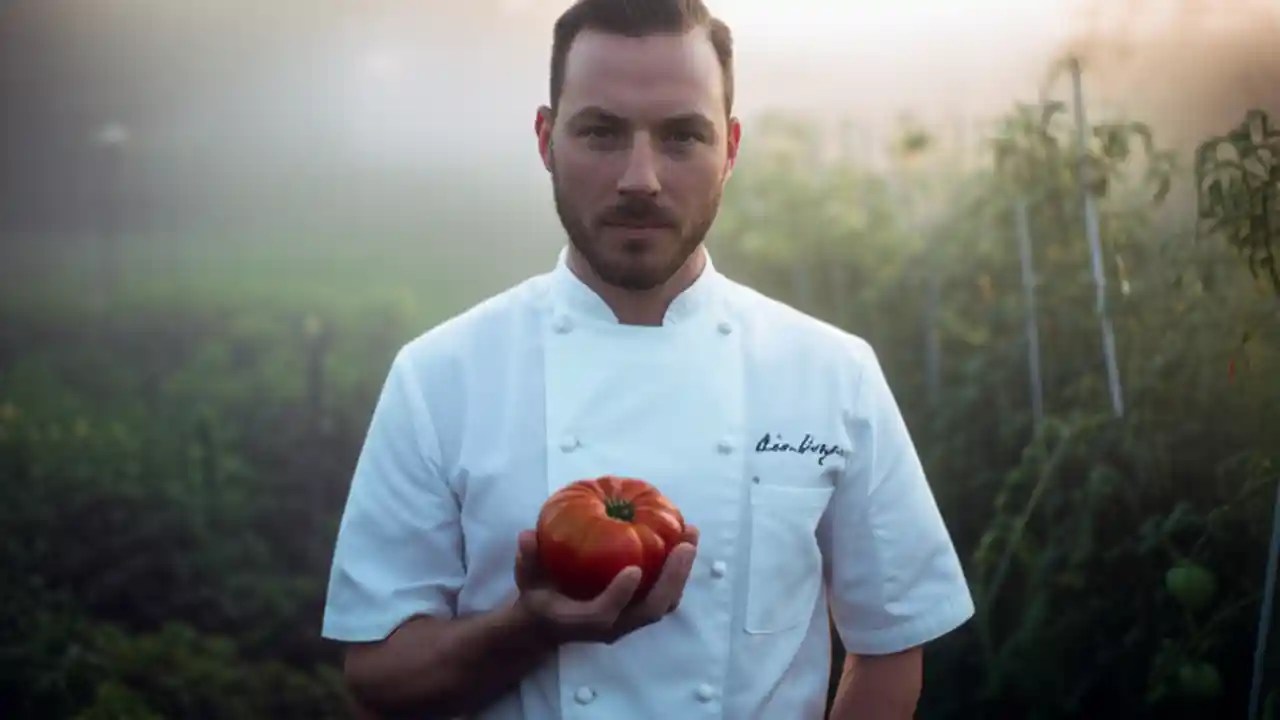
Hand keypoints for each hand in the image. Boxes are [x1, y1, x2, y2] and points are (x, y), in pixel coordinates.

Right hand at [512, 525, 698, 645]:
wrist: (548, 626)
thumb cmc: (540, 600)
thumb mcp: (526, 581)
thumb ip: (527, 560)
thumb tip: (527, 535)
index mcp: (580, 622)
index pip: (603, 616)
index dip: (619, 596)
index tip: (633, 569)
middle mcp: (610, 626)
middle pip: (649, 611)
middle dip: (671, 579)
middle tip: (685, 544)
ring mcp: (628, 620)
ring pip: (663, 604)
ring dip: (681, 572)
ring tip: (691, 534)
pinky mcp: (638, 611)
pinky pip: (664, 594)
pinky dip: (678, 570)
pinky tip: (684, 538)